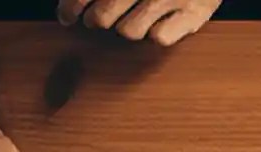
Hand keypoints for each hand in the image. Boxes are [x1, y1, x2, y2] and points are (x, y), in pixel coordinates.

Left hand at [58, 0, 220, 45]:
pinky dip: (156, 33)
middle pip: (103, 16)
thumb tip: (69, 4)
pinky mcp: (193, 14)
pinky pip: (160, 38)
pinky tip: (158, 23)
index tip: (67, 16)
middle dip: (95, 21)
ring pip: (129, 31)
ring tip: (131, 20)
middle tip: (96, 20)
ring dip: (126, 28)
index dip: (70, 7)